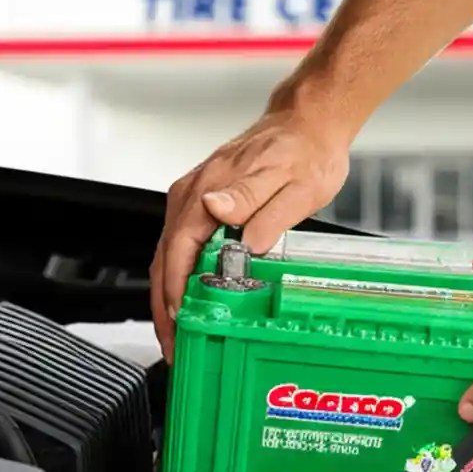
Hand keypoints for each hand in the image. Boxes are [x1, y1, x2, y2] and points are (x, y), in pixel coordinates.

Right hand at [151, 106, 350, 362]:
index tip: (179, 328)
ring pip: (169, 255)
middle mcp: (193, 194)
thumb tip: (214, 210)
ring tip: (178, 332)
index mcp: (208, 193)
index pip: (178, 254)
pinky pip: (181, 244)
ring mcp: (196, 197)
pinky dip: (179, 276)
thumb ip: (252, 201)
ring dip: (169, 296)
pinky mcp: (204, 200)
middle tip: (174, 347)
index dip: (174, 296)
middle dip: (164, 308)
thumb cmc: (305, 153)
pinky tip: (189, 296)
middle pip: (165, 260)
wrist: (308, 124)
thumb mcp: (290, 181)